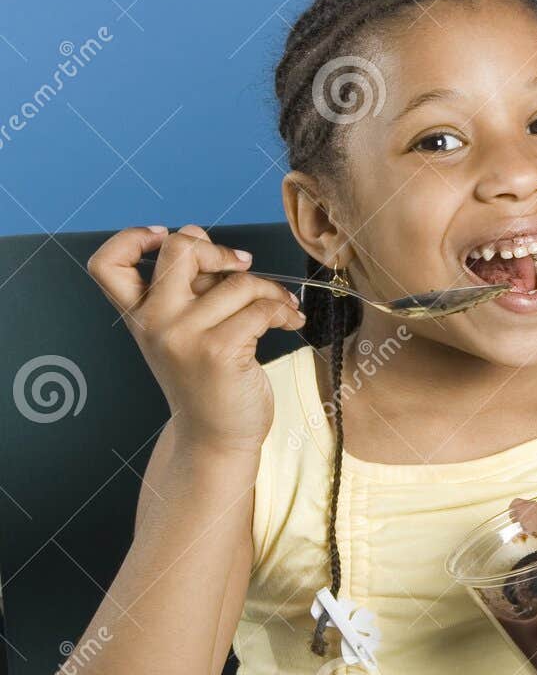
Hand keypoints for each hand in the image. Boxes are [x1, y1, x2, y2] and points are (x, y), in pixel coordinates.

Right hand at [87, 224, 305, 450]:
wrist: (215, 436)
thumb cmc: (208, 378)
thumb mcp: (183, 331)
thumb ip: (188, 289)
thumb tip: (212, 244)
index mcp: (139, 314)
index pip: (107, 263)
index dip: (133, 238)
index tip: (165, 237)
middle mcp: (154, 322)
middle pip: (180, 249)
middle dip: (219, 249)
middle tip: (241, 267)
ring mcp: (184, 337)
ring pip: (237, 281)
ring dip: (271, 289)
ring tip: (281, 306)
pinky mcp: (219, 351)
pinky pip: (261, 308)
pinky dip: (283, 310)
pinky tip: (290, 322)